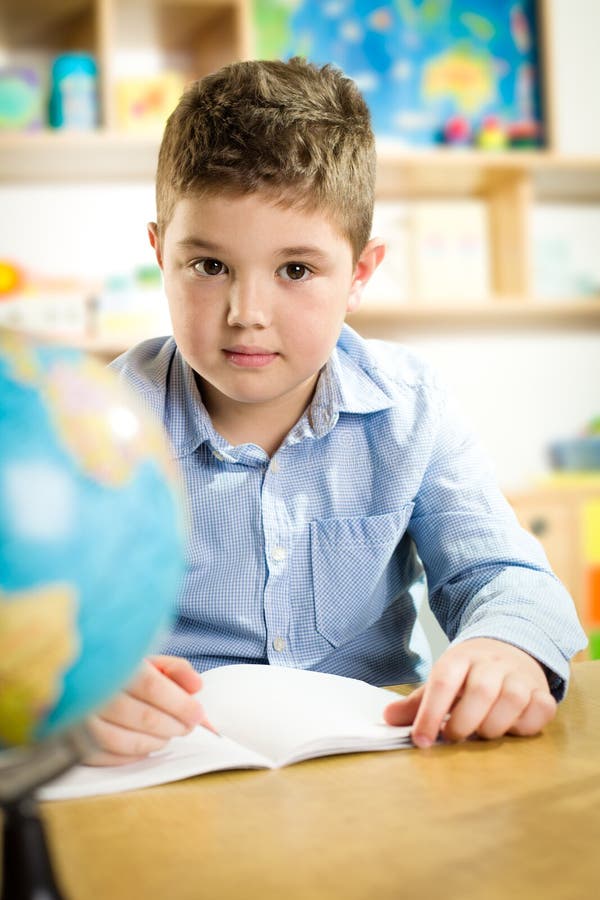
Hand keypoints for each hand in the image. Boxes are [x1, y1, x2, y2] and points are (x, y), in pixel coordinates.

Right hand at [84, 655, 214, 765]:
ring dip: (153, 742)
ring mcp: (77, 715)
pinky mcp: (68, 737)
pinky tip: (143, 746)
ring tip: (166, 736)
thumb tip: (196, 686)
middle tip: (186, 726)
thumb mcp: (147, 659)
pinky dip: (128, 756)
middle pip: (143, 716)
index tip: (197, 714)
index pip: (153, 687)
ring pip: (123, 740)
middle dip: (172, 726)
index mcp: (114, 661)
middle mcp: (92, 687)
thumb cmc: (119, 669)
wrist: (75, 674)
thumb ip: (175, 669)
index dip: (180, 704)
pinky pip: (102, 755)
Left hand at [384, 638, 556, 747]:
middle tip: (454, 737)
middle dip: (464, 723)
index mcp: (460, 658)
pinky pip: (541, 708)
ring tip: (482, 733)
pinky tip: (512, 728)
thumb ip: (417, 702)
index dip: (429, 713)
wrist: (510, 647)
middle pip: (480, 691)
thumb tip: (387, 719)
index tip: (421, 740)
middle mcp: (491, 663)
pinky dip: (527, 724)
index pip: (443, 682)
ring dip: (494, 725)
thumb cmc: (470, 674)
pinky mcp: (542, 690)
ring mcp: (519, 675)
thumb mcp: (442, 680)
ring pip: (512, 700)